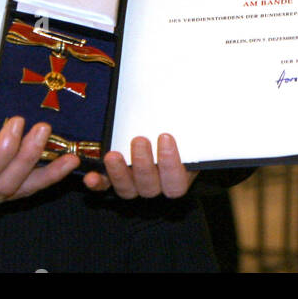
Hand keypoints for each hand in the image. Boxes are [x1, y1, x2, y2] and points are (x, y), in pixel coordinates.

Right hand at [0, 117, 78, 210]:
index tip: (14, 125)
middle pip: (3, 183)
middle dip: (25, 157)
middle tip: (41, 128)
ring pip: (20, 189)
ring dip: (44, 169)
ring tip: (66, 151)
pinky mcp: (6, 188)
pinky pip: (31, 187)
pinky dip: (51, 176)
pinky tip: (70, 163)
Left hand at [82, 133, 196, 198]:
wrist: (160, 127)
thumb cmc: (178, 127)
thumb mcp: (190, 127)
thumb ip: (194, 125)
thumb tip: (206, 108)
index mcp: (180, 176)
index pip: (176, 182)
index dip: (170, 164)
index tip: (165, 137)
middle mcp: (157, 185)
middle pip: (150, 187)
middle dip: (143, 164)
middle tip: (139, 140)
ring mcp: (136, 184)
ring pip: (127, 190)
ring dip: (119, 173)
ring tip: (113, 155)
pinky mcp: (116, 180)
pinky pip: (106, 187)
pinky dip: (98, 183)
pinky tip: (91, 176)